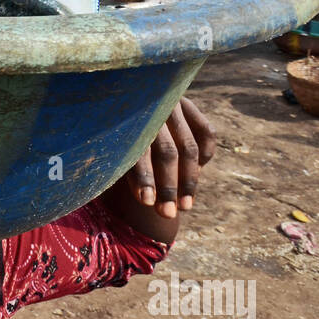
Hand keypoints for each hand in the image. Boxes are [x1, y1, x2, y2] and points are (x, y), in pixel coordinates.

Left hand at [126, 98, 216, 218]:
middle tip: (167, 214)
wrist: (125, 104)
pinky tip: (196, 172)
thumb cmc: (114, 135)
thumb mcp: (112, 146)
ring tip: (185, 206)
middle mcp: (153, 108)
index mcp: (127, 116)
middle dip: (168, 187)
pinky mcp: (189, 104)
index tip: (146, 202)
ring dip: (189, 181)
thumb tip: (145, 201)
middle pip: (166, 152)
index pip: (137, 149)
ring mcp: (174, 104)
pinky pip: (206, 133)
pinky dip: (205, 155)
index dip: (142, 177)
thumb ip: (125, 166)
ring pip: (188, 148)